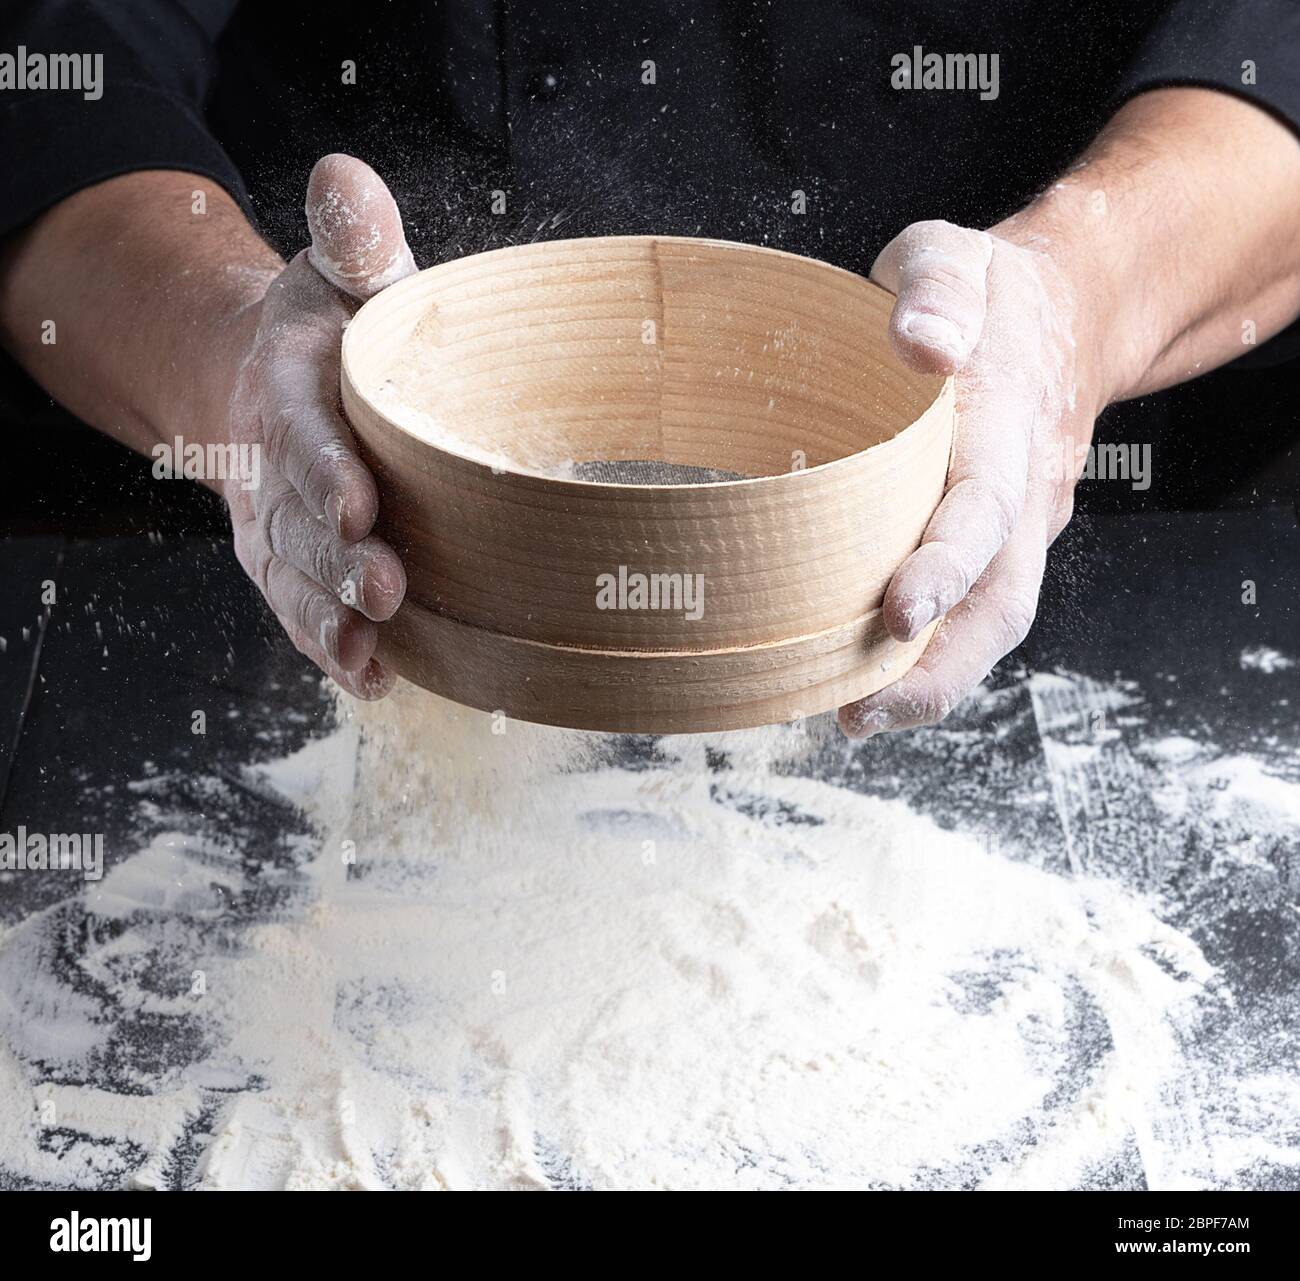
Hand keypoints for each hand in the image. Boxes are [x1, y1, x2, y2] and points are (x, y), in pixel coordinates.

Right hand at [224, 155, 416, 698]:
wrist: (271, 389)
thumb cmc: (333, 335)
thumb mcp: (343, 277)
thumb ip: (354, 240)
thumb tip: (346, 172)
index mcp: (290, 394)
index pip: (303, 434)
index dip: (324, 470)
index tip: (359, 501)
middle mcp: (274, 473)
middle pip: (300, 525)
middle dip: (338, 562)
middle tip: (385, 592)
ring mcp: (280, 531)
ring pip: (297, 585)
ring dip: (332, 624)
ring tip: (370, 657)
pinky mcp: (296, 571)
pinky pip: (307, 616)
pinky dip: (334, 652)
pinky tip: (377, 683)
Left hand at [838, 218, 1104, 737]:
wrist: (1063, 317)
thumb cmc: (989, 293)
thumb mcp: (953, 256)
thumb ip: (936, 288)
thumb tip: (922, 342)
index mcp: (1007, 427)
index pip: (983, 509)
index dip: (946, 566)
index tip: (898, 612)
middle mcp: (1022, 495)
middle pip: (1000, 602)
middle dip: (938, 669)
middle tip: (863, 716)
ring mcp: (1016, 528)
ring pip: (990, 623)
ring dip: (930, 681)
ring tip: (854, 720)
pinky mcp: (997, 545)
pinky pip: (973, 612)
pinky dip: (927, 656)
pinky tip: (864, 683)